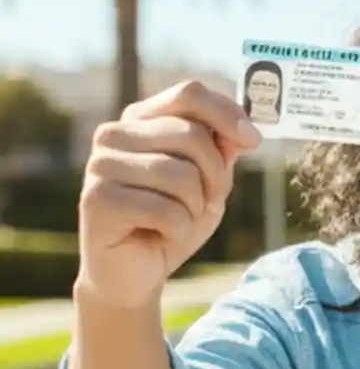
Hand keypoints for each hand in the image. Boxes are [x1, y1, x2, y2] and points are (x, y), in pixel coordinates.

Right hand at [76, 81, 261, 309]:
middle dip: (215, 174)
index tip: (253, 141)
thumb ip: (223, 148)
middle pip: (191, 134)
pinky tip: (159, 236)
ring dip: (195, 206)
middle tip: (208, 201)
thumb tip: (244, 128)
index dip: (227, 113)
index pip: (189, 94)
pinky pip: (166, 209)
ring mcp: (100, 165)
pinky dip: (178, 229)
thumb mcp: (209, 179)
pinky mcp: (97, 200)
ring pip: (181, 174)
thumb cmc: (172, 220)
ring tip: (178, 221)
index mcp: (140, 119)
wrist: (135, 274)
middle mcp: (113, 134)